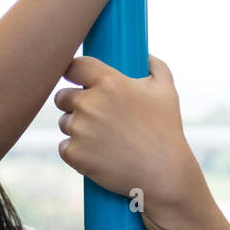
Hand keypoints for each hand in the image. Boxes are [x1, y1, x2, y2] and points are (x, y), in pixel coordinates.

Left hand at [53, 53, 203, 229]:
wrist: (163, 174)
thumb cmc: (167, 130)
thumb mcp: (166, 91)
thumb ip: (154, 65)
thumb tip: (142, 55)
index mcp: (109, 82)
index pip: (73, 66)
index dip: (73, 72)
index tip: (75, 78)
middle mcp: (89, 103)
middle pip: (62, 96)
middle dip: (73, 103)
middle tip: (92, 114)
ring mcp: (80, 129)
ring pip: (64, 123)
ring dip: (76, 128)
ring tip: (102, 138)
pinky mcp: (74, 154)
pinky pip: (64, 147)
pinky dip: (76, 151)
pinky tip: (95, 154)